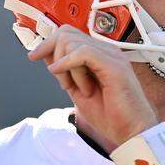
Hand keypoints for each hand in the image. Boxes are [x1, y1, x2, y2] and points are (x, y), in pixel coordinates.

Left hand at [28, 26, 158, 146]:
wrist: (131, 131)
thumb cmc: (111, 115)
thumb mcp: (77, 90)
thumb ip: (65, 72)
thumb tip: (47, 56)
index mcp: (99, 55)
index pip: (68, 34)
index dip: (47, 43)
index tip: (33, 56)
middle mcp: (106, 51)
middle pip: (67, 33)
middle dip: (53, 54)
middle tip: (62, 81)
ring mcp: (111, 56)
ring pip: (72, 43)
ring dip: (65, 68)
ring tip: (78, 89)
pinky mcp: (114, 65)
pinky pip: (83, 52)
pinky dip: (68, 64)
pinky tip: (65, 80)